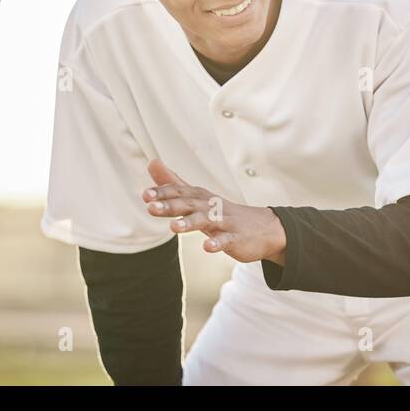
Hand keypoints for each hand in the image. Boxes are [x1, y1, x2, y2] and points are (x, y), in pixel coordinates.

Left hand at [142, 158, 286, 265]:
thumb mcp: (198, 197)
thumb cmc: (224, 212)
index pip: (180, 192)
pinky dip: (217, 243)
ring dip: (190, 223)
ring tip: (174, 227)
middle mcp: (212, 207)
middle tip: (151, 208)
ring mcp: (225, 222)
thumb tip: (152, 163)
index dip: (163, 193)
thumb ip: (174, 183)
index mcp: (201, 197)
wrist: (263, 228)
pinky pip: (227, 240)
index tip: (146, 195)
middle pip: (190, 204)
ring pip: (206, 221)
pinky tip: (207, 247)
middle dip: (171, 206)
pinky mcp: (236, 238)